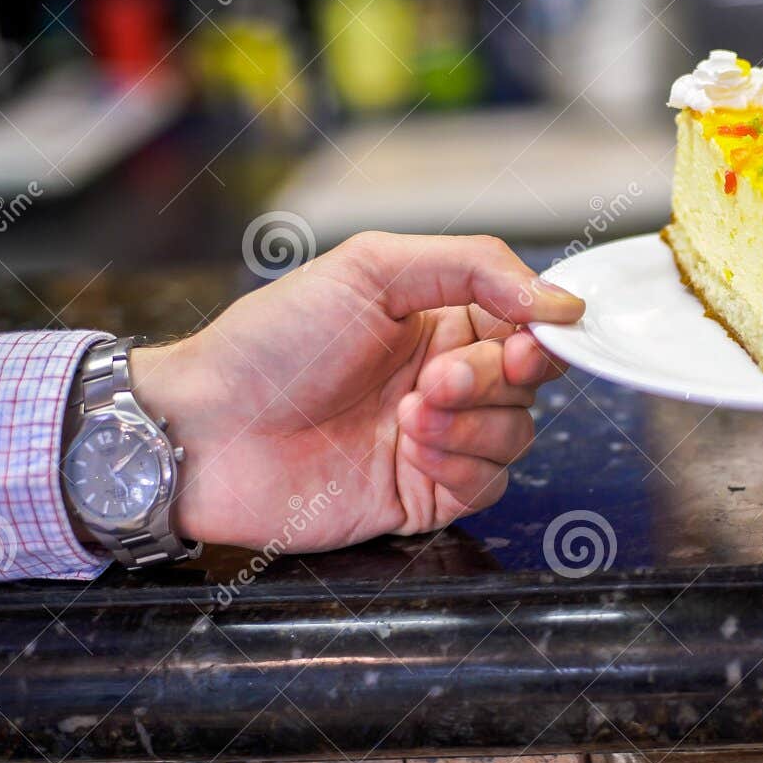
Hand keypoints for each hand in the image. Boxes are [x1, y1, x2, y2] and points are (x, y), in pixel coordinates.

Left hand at [129, 232, 583, 553]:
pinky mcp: (425, 495)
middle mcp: (446, 377)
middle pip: (530, 382)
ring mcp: (438, 439)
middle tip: (437, 379)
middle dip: (493, 380)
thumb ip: (474, 267)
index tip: (535, 338)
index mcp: (440, 318)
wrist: (206, 432)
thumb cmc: (271, 344)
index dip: (543, 332)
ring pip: (517, 435)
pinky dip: (459, 466)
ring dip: (471, 426)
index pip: (528, 322)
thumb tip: (556, 298)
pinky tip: (409, 451)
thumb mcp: (371, 267)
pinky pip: (486, 486)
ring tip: (409, 416)